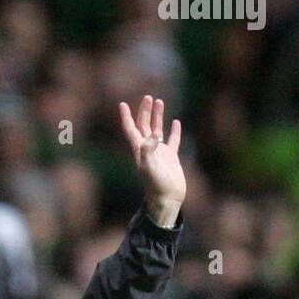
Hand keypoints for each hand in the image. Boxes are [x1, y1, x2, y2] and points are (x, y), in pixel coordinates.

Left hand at [119, 95, 185, 227]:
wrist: (167, 200)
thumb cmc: (156, 186)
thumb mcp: (149, 167)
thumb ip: (148, 150)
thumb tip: (154, 136)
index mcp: (139, 150)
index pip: (130, 129)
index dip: (126, 117)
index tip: (122, 104)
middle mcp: (148, 150)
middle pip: (143, 126)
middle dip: (144, 112)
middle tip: (148, 97)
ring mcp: (159, 153)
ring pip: (157, 130)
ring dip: (157, 117)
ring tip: (160, 102)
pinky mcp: (171, 158)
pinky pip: (172, 141)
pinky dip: (174, 131)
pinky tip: (176, 122)